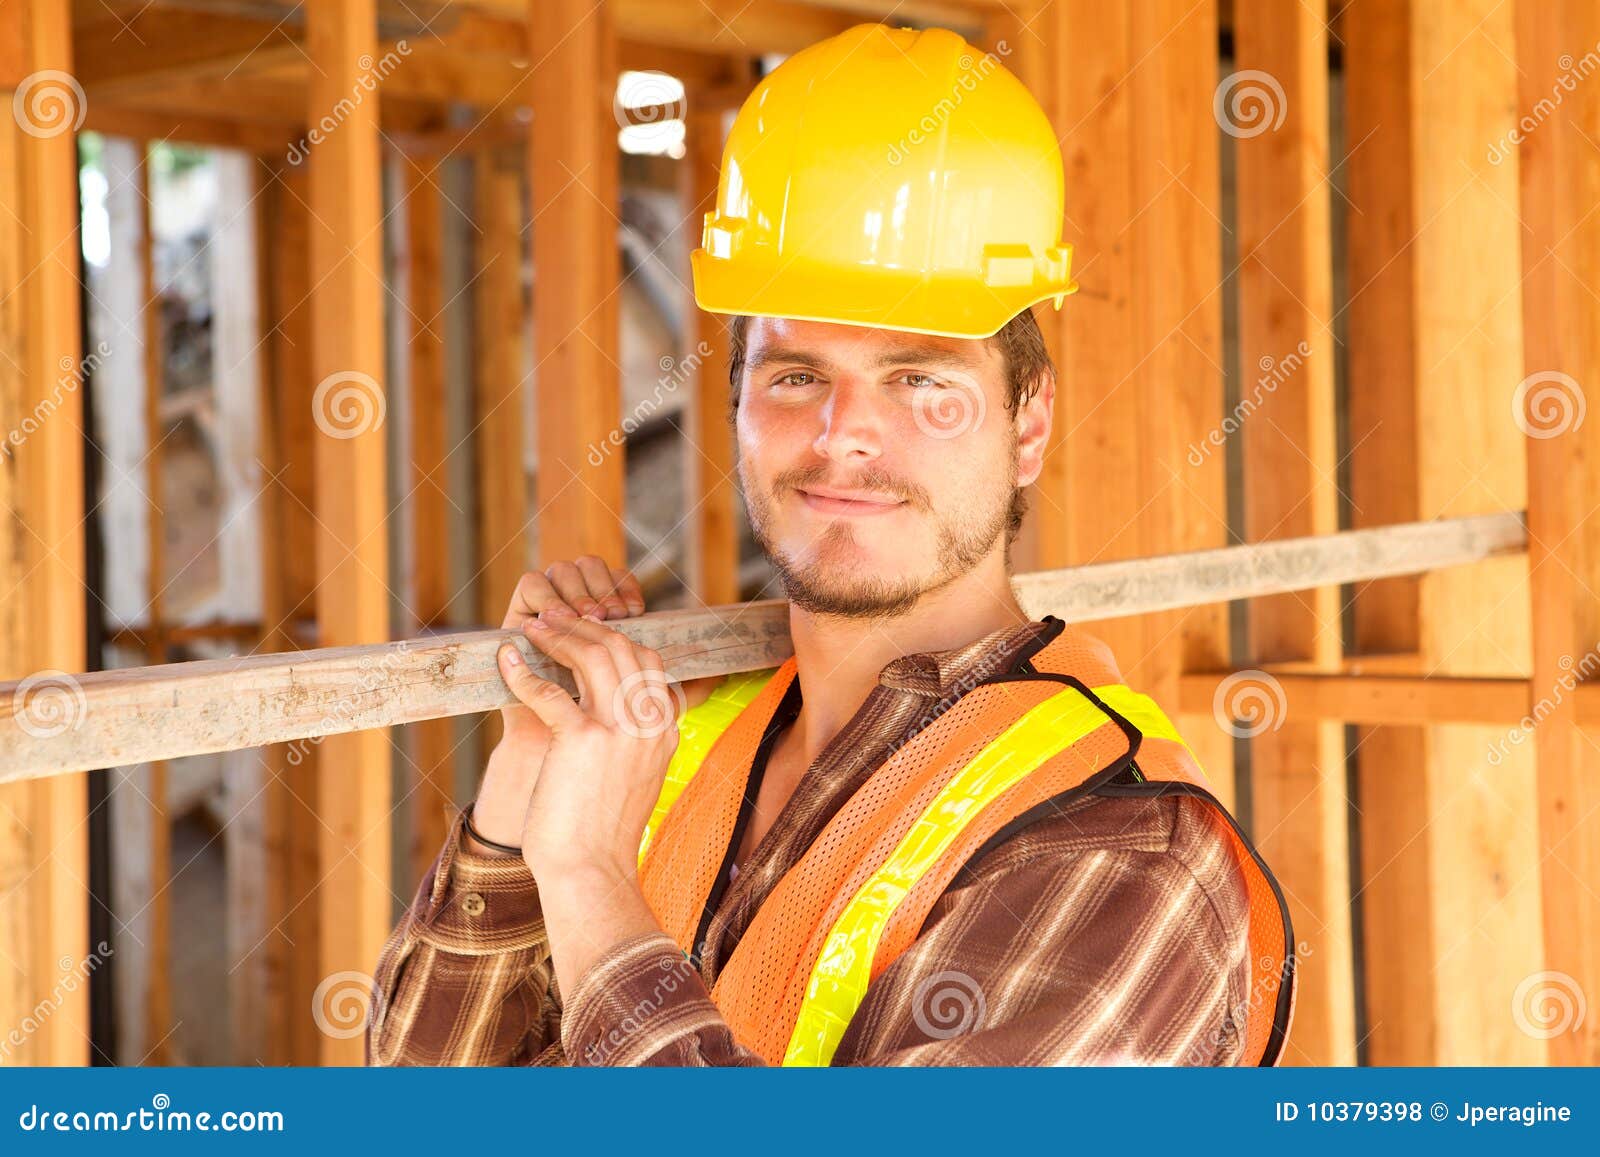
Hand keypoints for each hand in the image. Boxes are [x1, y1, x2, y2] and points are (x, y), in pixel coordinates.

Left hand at [467, 557, 644, 853]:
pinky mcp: (582, 740)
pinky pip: (550, 689)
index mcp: (664, 730)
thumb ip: (634, 742)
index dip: (613, 637)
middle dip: (584, 625)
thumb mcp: (635, 778)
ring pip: (594, 655)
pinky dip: (524, 670)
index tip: (583, 630)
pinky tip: (506, 660)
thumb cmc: (603, 833)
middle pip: (623, 647)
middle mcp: (649, 723)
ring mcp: (620, 729)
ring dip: (559, 634)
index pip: (648, 661)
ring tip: (533, 626)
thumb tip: (613, 719)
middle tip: (552, 616)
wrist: (593, 873)